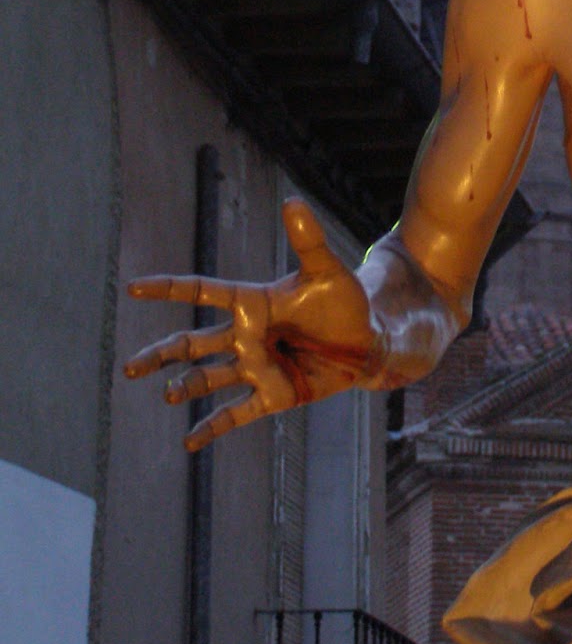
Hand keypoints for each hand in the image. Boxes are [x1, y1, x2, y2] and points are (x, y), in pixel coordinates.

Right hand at [125, 199, 380, 449]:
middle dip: (162, 354)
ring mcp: (257, 367)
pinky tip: (189, 443)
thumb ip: (307, 240)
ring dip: (185, 386)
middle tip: (130, 368)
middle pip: (193, 344)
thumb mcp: (326, 271)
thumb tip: (292, 201)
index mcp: (253, 303)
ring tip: (165, 394)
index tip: (134, 288)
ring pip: (208, 377)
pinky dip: (212, 427)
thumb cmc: (345, 302)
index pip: (203, 292)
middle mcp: (247, 336)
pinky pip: (236, 413)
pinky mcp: (272, 394)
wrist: (368, 340)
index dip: (170, 289)